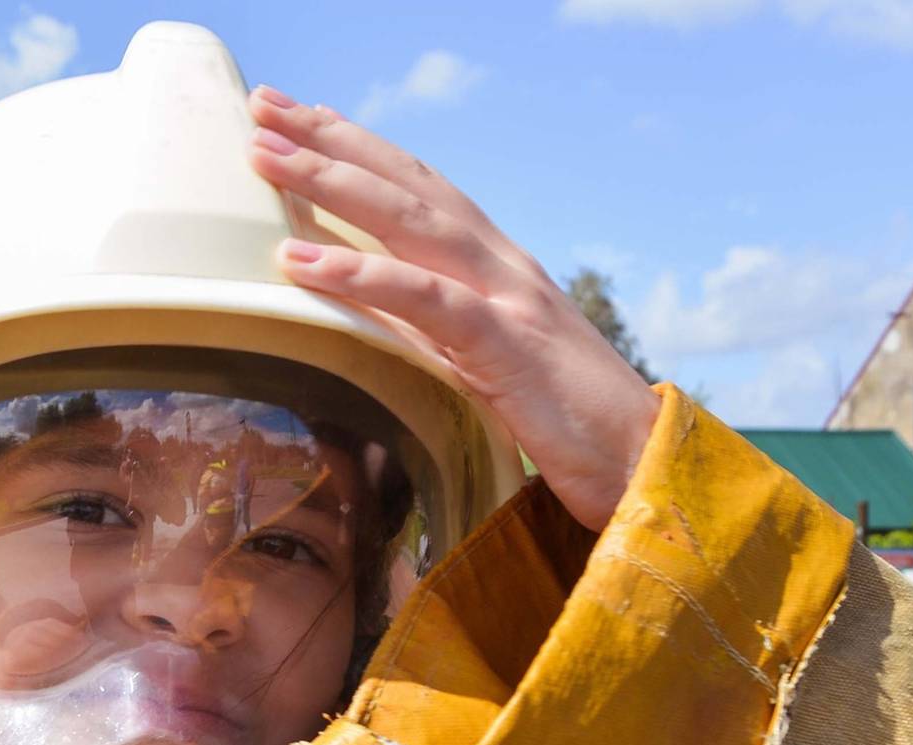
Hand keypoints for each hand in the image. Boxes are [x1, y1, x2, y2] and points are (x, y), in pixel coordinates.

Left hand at [246, 86, 661, 531]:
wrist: (649, 468)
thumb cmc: (568, 427)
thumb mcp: (486, 367)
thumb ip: (432, 331)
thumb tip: (361, 316)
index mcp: (498, 268)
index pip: (420, 189)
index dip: (359, 149)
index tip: (296, 120)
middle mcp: (502, 266)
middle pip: (408, 184)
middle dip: (332, 141)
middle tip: (263, 108)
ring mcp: (508, 300)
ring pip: (411, 220)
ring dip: (333, 182)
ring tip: (265, 155)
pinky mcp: (507, 348)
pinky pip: (426, 301)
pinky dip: (362, 274)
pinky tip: (301, 260)